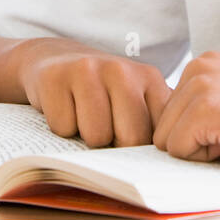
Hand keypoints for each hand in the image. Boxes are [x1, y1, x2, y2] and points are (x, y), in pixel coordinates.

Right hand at [16, 37, 171, 147]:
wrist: (57, 58)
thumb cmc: (102, 92)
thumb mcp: (137, 100)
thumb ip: (156, 124)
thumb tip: (164, 161)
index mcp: (150, 78)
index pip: (159, 134)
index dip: (142, 150)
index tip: (130, 142)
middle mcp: (121, 69)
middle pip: (131, 138)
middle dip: (115, 146)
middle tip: (105, 129)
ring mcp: (87, 69)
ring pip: (96, 136)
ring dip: (86, 138)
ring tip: (83, 117)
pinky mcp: (55, 77)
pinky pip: (64, 128)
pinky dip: (61, 128)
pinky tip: (64, 108)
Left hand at [153, 51, 219, 173]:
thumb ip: (197, 108)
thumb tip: (158, 136)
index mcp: (203, 64)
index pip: (167, 115)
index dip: (197, 134)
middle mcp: (197, 66)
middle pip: (162, 128)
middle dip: (195, 142)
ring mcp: (200, 84)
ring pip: (166, 142)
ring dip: (201, 151)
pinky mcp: (205, 108)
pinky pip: (178, 151)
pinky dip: (207, 158)